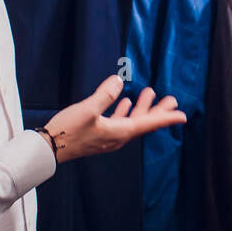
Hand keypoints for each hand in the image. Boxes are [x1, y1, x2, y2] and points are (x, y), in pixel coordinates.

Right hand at [42, 75, 185, 161]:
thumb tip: (119, 81)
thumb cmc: (67, 131)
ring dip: (142, 108)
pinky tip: (125, 102)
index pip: (148, 124)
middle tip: (172, 99)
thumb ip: (104, 95)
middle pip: (143, 123)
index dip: (166, 118)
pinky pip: (119, 122)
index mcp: (119, 133)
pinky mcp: (98, 135)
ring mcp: (108, 137)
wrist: (48, 150)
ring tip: (150, 93)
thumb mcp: (87, 110)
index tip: (183, 115)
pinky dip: (125, 111)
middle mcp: (117, 137)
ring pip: (132, 121)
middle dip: (158, 110)